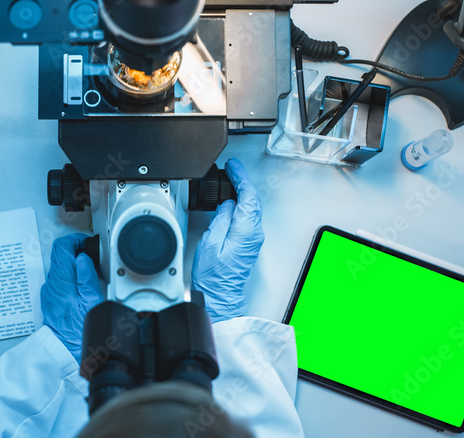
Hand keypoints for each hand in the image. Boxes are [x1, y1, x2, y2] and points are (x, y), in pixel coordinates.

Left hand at [40, 233, 102, 362]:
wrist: (65, 350)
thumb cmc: (79, 331)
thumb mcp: (91, 303)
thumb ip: (87, 277)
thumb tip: (83, 259)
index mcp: (61, 282)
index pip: (62, 248)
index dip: (75, 241)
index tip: (87, 245)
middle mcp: (52, 284)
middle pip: (60, 255)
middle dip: (76, 250)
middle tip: (91, 257)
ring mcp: (50, 291)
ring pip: (60, 266)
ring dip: (74, 264)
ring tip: (90, 273)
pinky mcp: (51, 298)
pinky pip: (60, 279)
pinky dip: (71, 276)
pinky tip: (82, 286)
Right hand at [192, 158, 263, 322]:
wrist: (219, 296)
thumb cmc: (213, 276)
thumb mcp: (210, 242)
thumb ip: (221, 219)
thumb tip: (226, 205)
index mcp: (246, 231)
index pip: (248, 196)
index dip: (241, 178)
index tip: (233, 167)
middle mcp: (254, 234)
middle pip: (253, 200)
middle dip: (243, 182)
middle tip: (231, 170)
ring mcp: (253, 239)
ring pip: (251, 208)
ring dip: (242, 192)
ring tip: (231, 181)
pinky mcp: (248, 243)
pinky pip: (248, 217)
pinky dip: (242, 204)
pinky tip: (232, 201)